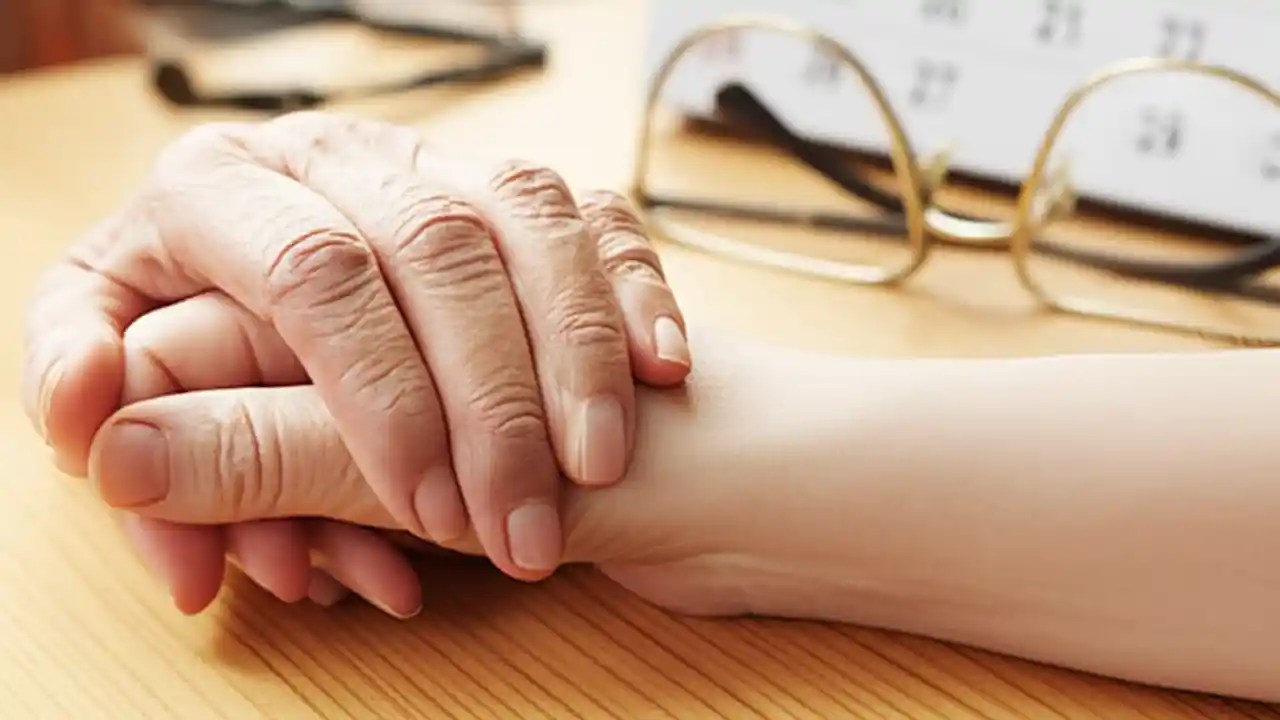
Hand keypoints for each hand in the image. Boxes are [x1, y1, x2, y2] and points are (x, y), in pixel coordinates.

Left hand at [22, 112, 691, 607]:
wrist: (362, 344)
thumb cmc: (285, 395)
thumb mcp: (236, 433)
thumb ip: (200, 448)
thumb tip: (113, 454)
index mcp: (222, 186)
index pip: (313, 273)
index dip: (373, 398)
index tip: (422, 510)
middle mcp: (335, 156)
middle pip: (434, 248)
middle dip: (487, 402)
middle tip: (513, 523)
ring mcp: (438, 164)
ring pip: (527, 225)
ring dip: (570, 361)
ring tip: (593, 472)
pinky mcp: (522, 191)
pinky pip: (596, 222)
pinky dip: (627, 298)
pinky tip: (657, 370)